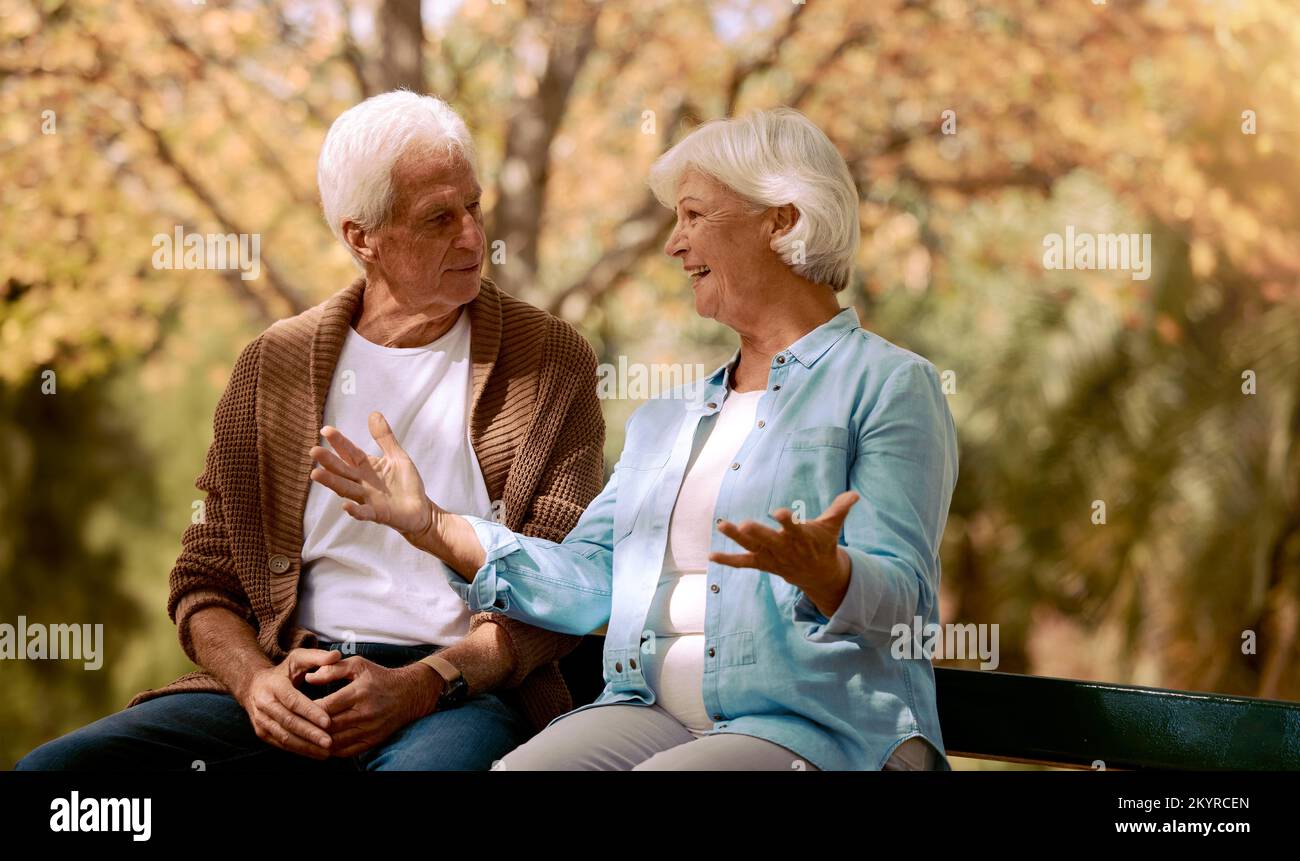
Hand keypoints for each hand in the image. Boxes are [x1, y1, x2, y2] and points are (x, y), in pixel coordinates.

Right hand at [238, 648, 339, 759]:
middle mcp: (264, 704)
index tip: (328, 721)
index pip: (293, 701)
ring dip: (306, 746)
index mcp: (273, 685)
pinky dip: (300, 750)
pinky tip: (316, 753)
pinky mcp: (262, 732)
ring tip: (326, 751)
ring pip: (284, 736)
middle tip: (330, 741)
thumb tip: (336, 655)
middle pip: (289, 722)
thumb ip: (317, 657)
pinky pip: (282, 744)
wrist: (253, 686)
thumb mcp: (297, 659)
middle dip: (310, 733)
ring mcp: (261, 720)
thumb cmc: (283, 672)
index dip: (310, 712)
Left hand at [306, 656, 442, 757]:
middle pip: (329, 726)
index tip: (296, 708)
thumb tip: (308, 678)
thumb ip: (332, 669)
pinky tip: (320, 745)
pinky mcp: (373, 741)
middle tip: (294, 724)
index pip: (326, 706)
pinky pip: (346, 751)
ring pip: (335, 741)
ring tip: (303, 736)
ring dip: (317, 741)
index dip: (308, 709)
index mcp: (359, 692)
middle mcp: (365, 712)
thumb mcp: (358, 665)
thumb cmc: (379, 677)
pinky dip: (330, 751)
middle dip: (309, 727)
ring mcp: (370, 729)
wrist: (409, 694)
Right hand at [309, 411, 439, 536]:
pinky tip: (345, 506)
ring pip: (346, 489)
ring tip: (315, 474)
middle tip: (313, 451)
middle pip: (342, 470)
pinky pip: (363, 513)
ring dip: (331, 483)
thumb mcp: (397, 456)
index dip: (339, 442)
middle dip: (328, 461)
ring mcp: (368, 498)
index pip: (349, 452)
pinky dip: (354, 510)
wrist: (420, 509)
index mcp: (366, 467)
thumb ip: (384, 437)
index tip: (326, 430)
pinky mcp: (378, 514)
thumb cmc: (406, 483)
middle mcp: (362, 482)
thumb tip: (373, 413)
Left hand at [710, 490, 860, 617]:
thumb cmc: (823, 544)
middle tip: (744, 524)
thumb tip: (855, 495)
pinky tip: (712, 555)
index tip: (779, 512)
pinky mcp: (762, 563)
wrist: (819, 575)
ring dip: (736, 538)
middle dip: (757, 533)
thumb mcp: (833, 526)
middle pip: (769, 540)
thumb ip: (841, 509)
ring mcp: (771, 557)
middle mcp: (784, 548)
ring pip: (752, 547)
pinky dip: (727, 560)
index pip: (794, 528)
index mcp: (801, 537)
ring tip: (722, 525)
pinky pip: (743, 563)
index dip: (787, 521)